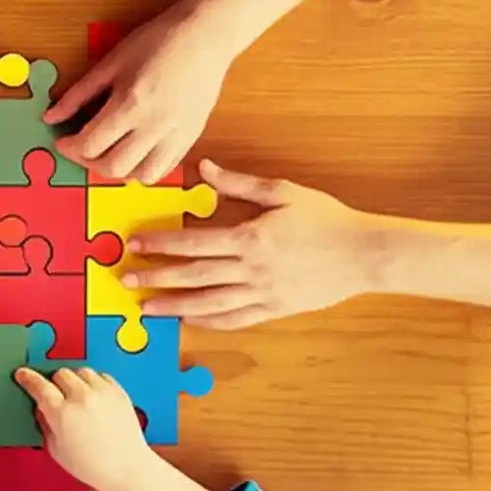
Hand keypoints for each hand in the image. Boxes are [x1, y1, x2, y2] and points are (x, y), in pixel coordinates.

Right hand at [14, 367, 152, 490]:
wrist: (127, 468)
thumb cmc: (95, 466)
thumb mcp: (56, 450)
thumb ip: (44, 426)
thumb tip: (40, 410)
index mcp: (63, 414)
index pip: (39, 386)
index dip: (28, 378)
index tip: (23, 374)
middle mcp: (82, 399)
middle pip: (60, 374)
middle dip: (54, 382)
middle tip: (55, 393)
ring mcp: (102, 393)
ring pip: (80, 370)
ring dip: (74, 380)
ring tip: (76, 395)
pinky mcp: (118, 392)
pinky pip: (101, 375)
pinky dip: (93, 382)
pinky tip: (92, 395)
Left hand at [45, 0, 234, 182]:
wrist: (208, 34)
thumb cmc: (159, 40)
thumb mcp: (111, 62)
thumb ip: (79, 93)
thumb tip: (51, 117)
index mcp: (132, 103)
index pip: (91, 144)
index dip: (69, 147)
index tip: (63, 141)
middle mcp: (156, 125)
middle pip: (113, 167)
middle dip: (88, 162)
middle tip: (81, 148)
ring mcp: (177, 135)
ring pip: (140, 176)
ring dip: (119, 171)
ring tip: (109, 152)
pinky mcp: (191, 138)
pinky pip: (164, 170)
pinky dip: (144, 169)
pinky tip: (134, 153)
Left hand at [125, 159, 374, 328]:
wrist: (364, 254)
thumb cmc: (324, 218)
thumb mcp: (282, 192)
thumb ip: (238, 183)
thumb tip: (202, 169)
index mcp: (250, 237)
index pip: (194, 241)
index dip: (161, 243)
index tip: (136, 244)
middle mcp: (251, 269)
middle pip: (193, 275)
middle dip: (156, 277)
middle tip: (126, 278)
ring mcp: (262, 293)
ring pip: (208, 303)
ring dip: (174, 306)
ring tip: (146, 308)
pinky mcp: (273, 309)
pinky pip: (234, 319)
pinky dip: (208, 321)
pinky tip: (187, 321)